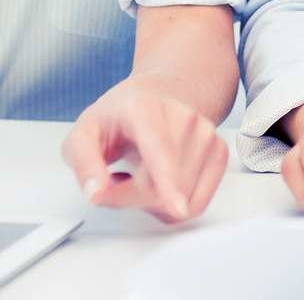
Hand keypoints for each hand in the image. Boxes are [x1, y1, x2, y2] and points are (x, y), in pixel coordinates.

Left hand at [62, 76, 228, 223]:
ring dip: (155, 201)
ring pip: (182, 200)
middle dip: (133, 197)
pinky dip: (176, 203)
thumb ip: (83, 163)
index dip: (167, 180)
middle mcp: (183, 116)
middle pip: (162, 188)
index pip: (158, 149)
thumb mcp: (84, 134)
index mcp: (144, 108)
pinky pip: (198, 203)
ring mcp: (207, 133)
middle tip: (118, 178)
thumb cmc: (120, 117)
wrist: (157, 96)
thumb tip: (96, 193)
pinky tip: (164, 179)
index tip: (177, 207)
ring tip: (143, 171)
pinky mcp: (220, 152)